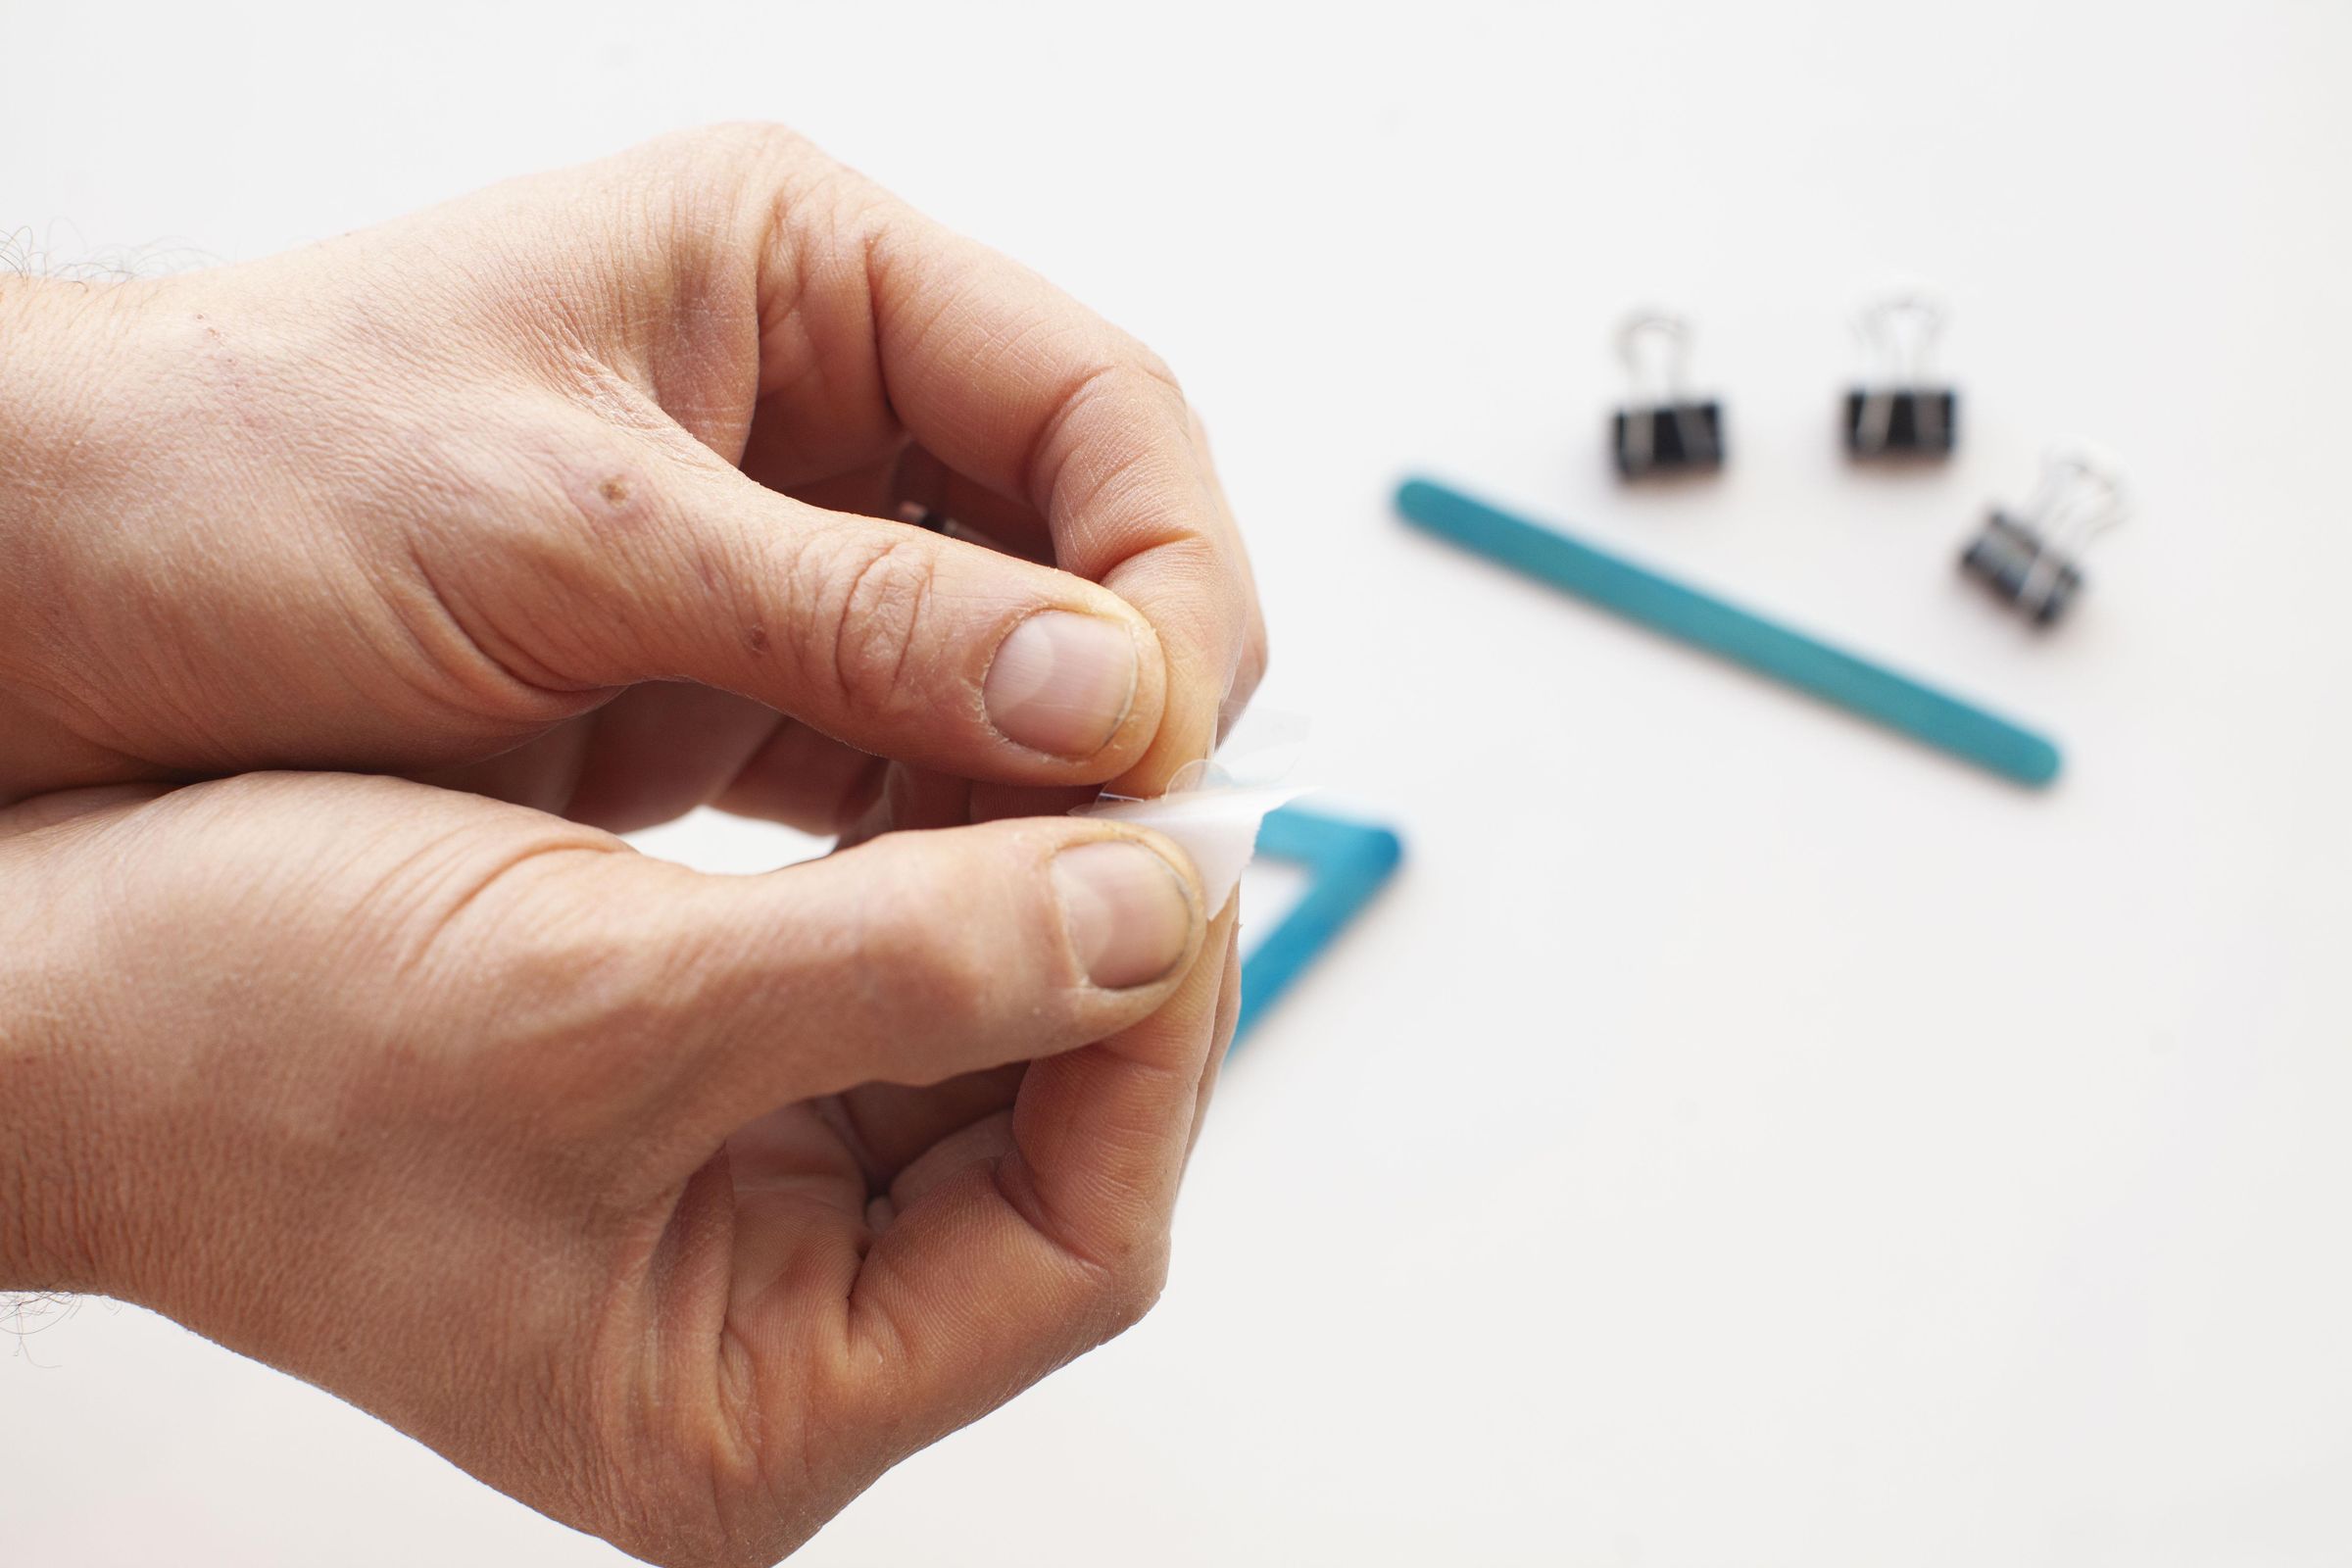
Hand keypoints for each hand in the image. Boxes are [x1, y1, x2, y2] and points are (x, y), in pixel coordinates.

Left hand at [0, 123, 1264, 822]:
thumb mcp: (563, 532)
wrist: (47, 601)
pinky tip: (969, 910)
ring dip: (1057, 777)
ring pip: (1015, 658)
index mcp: (798, 270)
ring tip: (1073, 901)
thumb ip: (850, 615)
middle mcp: (818, 395)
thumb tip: (1107, 692)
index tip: (1172, 733)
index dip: (1170, 567)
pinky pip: (908, 748)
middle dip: (1132, 688)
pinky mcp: (738, 668)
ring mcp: (784, 541)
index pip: (1093, 402)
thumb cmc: (246, 483)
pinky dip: (955, 830)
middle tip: (1149, 842)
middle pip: (1083, 534)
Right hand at [0, 771, 1238, 1565]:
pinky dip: (941, 892)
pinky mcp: (708, 1117)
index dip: (1157, 1037)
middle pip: (1054, 1154)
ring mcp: (745, 1229)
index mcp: (749, 1412)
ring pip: (988, 1067)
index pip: (1079, 1245)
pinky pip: (894, 1009)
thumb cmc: (237, 1042)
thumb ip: (906, 965)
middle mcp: (770, 1341)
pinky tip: (961, 780)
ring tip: (1075, 757)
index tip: (1188, 846)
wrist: (44, 994)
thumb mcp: (596, 1001)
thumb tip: (1153, 912)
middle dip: (1112, 963)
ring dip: (1038, 910)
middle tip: (1157, 781)